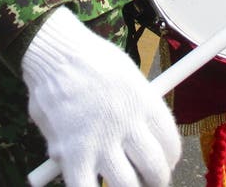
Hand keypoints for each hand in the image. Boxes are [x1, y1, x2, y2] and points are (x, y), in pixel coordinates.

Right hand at [22, 7, 180, 186]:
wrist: (54, 52)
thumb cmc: (89, 58)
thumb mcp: (126, 72)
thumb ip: (139, 106)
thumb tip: (147, 135)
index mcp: (144, 101)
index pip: (171, 144)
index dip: (170, 158)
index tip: (164, 161)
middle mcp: (126, 123)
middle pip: (156, 170)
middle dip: (155, 179)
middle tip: (147, 178)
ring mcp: (99, 141)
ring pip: (127, 186)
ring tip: (122, 180)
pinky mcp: (72, 154)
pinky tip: (92, 184)